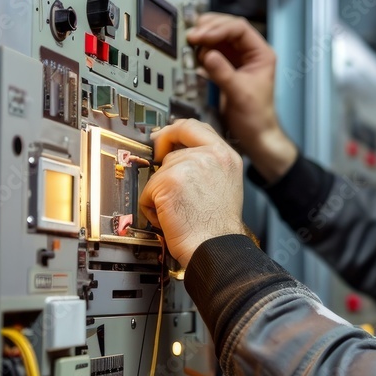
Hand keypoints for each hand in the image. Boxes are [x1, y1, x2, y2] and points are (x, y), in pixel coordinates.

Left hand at [139, 120, 246, 267]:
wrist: (215, 247)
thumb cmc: (218, 228)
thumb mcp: (225, 185)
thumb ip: (208, 165)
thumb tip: (181, 157)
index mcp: (226, 156)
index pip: (196, 127)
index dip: (175, 131)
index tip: (163, 139)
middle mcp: (211, 156)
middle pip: (173, 147)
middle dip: (164, 167)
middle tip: (164, 183)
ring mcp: (190, 165)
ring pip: (159, 170)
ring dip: (160, 192)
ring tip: (177, 211)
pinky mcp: (169, 180)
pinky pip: (148, 190)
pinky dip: (152, 207)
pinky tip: (169, 217)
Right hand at [187, 13, 296, 180]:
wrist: (255, 136)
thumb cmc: (257, 118)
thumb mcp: (239, 94)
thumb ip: (223, 73)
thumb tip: (207, 55)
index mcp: (261, 54)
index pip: (239, 29)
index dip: (219, 28)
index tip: (201, 36)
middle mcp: (250, 53)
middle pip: (227, 28)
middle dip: (209, 29)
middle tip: (191, 36)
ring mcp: (237, 60)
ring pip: (218, 39)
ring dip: (203, 39)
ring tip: (190, 44)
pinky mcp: (226, 68)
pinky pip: (211, 52)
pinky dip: (200, 51)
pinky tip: (193, 55)